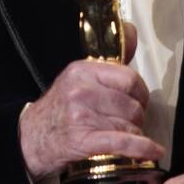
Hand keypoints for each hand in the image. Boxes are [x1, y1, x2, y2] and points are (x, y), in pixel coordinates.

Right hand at [18, 22, 164, 181]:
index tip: (139, 101)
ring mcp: (81, 116)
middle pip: (132, 105)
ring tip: (125, 137)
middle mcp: (81, 91)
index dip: (141, 93)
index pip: (129, 78)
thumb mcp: (77, 78)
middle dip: (137, 117)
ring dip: (134, 135)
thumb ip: (106, 64)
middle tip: (130, 123)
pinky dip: (142, 148)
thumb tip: (132, 31)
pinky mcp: (83, 140)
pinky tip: (153, 152)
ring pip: (129, 125)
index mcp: (83, 71)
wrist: (30, 138)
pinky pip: (122, 142)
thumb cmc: (58, 110)